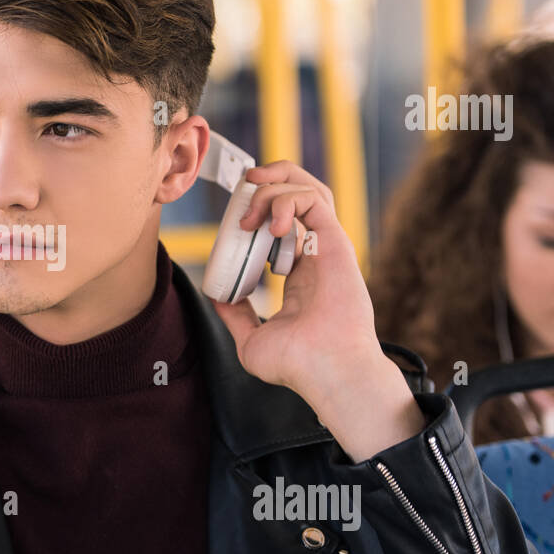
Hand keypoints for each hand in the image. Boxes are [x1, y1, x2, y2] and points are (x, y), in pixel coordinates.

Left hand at [212, 161, 423, 460]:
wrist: (324, 372)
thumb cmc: (298, 365)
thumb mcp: (251, 339)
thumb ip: (236, 315)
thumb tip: (217, 296)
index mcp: (301, 272)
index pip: (283, 223)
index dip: (260, 208)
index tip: (235, 216)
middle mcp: (315, 254)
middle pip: (301, 196)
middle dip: (271, 181)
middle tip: (243, 188)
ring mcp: (327, 247)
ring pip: (310, 190)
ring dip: (276, 185)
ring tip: (251, 207)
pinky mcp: (336, 243)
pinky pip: (314, 201)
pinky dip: (287, 200)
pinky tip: (269, 226)